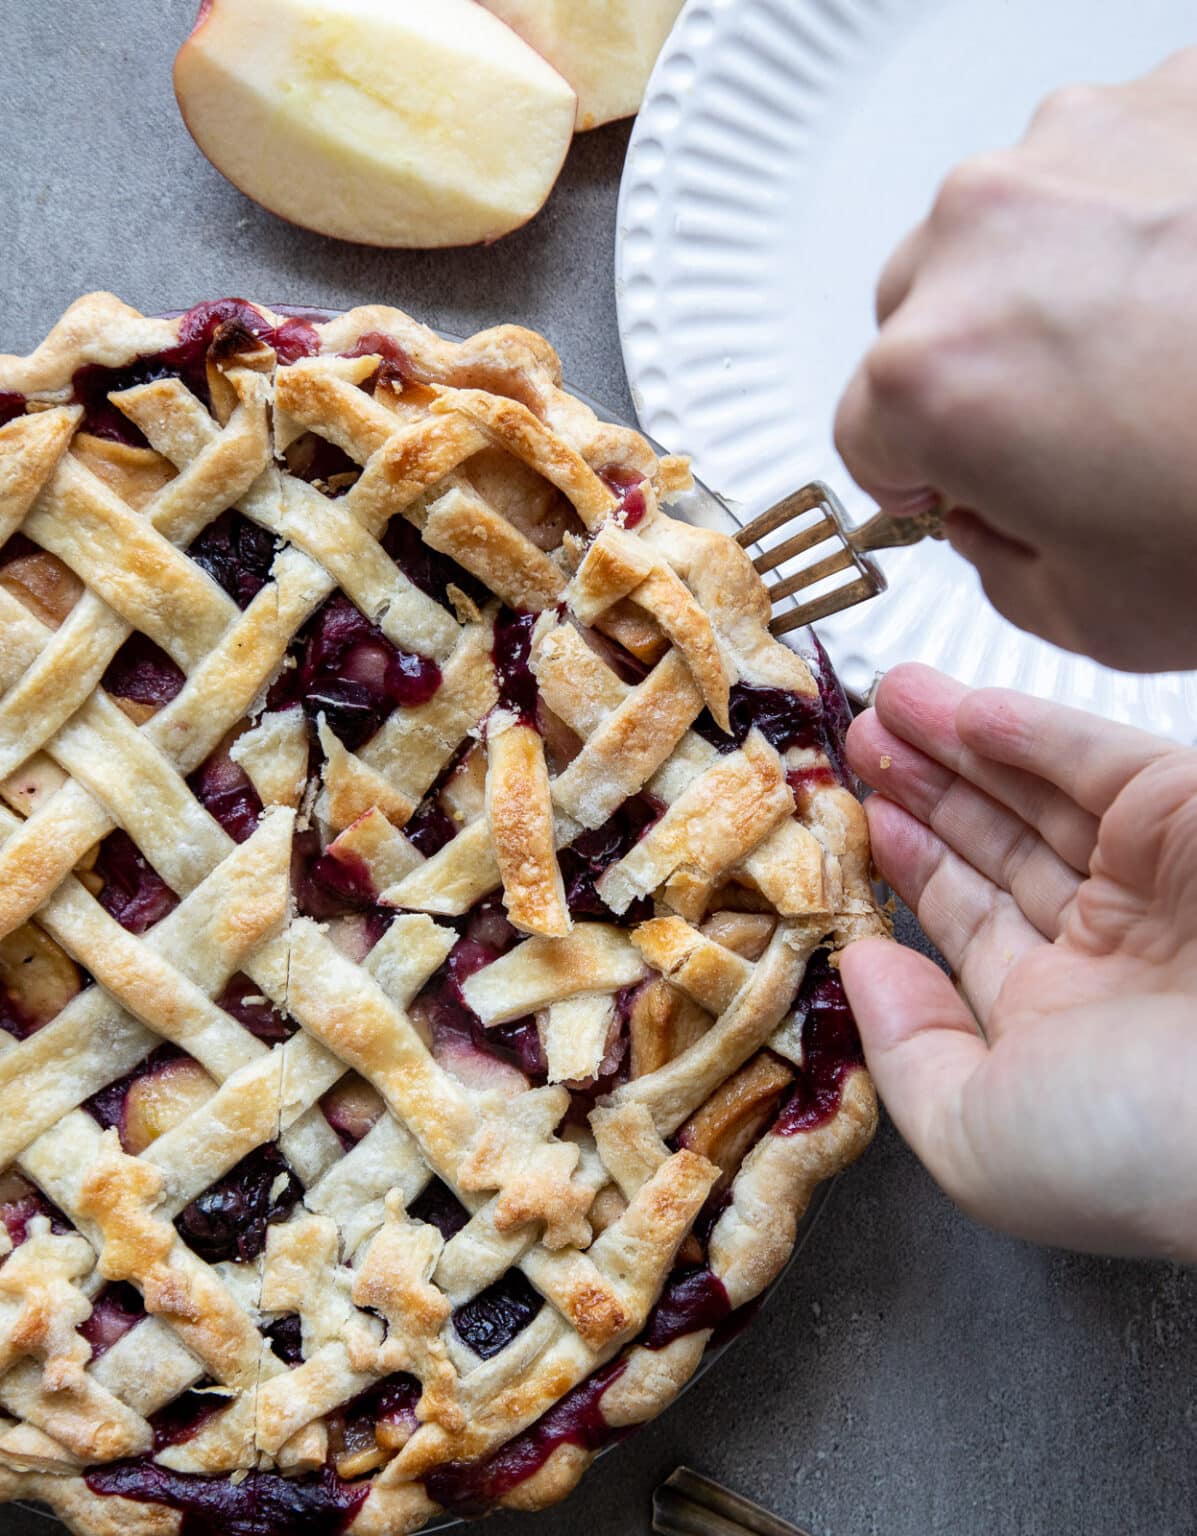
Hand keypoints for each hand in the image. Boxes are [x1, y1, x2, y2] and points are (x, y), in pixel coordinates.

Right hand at [834, 48, 1196, 671]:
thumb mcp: (1096, 617)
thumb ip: (990, 561)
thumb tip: (979, 511)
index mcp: (934, 373)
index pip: (862, 433)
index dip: (926, 476)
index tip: (975, 486)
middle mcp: (982, 234)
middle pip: (917, 312)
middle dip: (976, 371)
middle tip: (1086, 426)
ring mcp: (1081, 145)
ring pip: (1008, 230)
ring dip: (1059, 286)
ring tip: (1167, 349)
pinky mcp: (1179, 89)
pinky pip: (1111, 167)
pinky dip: (1143, 220)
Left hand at [840, 663, 1196, 1261]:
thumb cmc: (1126, 1149)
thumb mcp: (977, 1138)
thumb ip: (907, 1050)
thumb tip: (863, 968)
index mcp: (1065, 1023)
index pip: (974, 924)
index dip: (916, 868)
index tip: (859, 821)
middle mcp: (1114, 947)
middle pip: (1001, 848)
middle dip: (928, 795)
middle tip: (858, 745)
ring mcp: (1158, 876)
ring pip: (1041, 792)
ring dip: (960, 745)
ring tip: (885, 702)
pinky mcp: (1193, 808)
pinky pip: (1096, 758)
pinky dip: (1027, 729)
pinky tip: (955, 708)